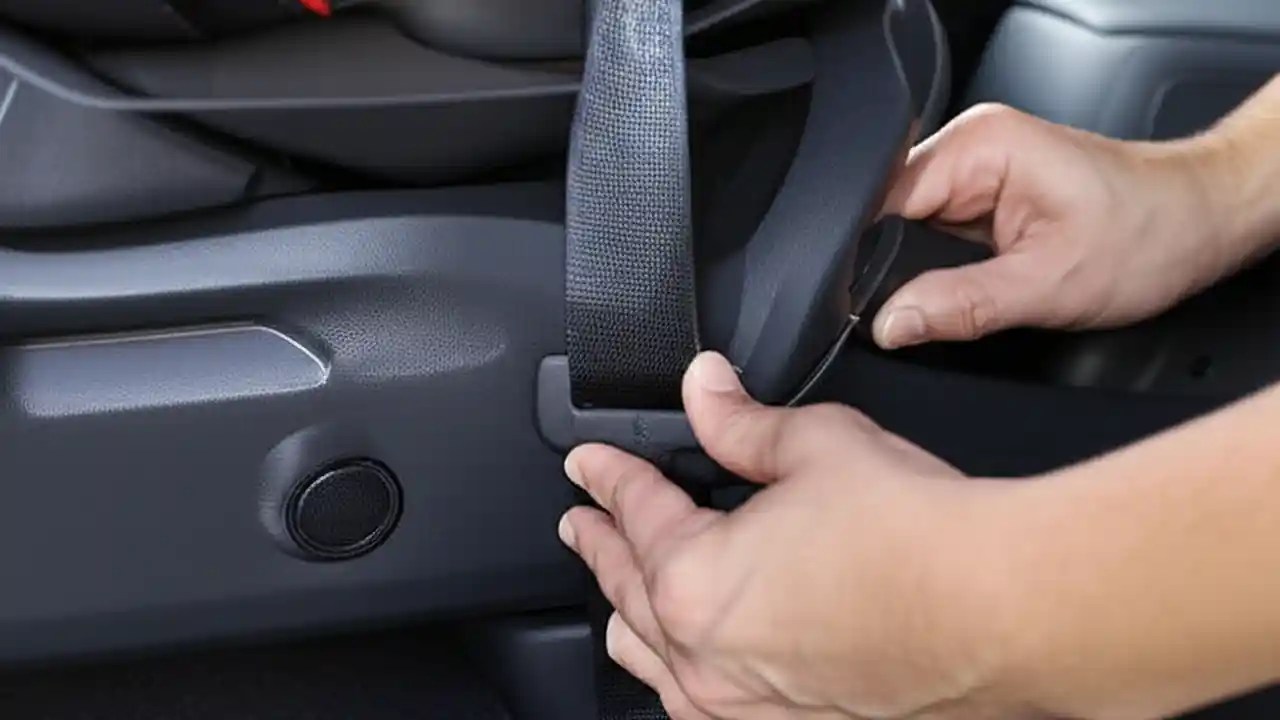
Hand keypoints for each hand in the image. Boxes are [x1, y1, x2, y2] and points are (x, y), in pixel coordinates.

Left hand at [558, 352, 1036, 718]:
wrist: (1004, 613)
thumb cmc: (920, 538)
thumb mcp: (818, 447)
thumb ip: (744, 423)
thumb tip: (706, 388)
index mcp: (696, 581)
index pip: (635, 512)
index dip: (609, 478)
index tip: (590, 465)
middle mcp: (707, 657)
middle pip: (627, 589)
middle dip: (601, 547)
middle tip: (584, 524)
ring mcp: (744, 706)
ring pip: (651, 661)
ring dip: (628, 615)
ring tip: (618, 596)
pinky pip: (699, 704)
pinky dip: (678, 672)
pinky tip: (687, 663)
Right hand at [873, 103, 1242, 349]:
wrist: (1200, 224)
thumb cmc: (1150, 234)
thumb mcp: (1049, 285)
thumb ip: (960, 305)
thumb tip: (889, 323)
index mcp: (977, 146)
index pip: (880, 204)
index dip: (875, 260)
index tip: (889, 305)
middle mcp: (969, 147)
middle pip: (887, 219)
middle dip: (906, 269)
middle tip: (955, 299)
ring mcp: (974, 172)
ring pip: (908, 234)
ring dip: (930, 269)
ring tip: (984, 283)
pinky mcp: (983, 197)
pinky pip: (935, 239)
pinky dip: (948, 268)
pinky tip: (983, 277)